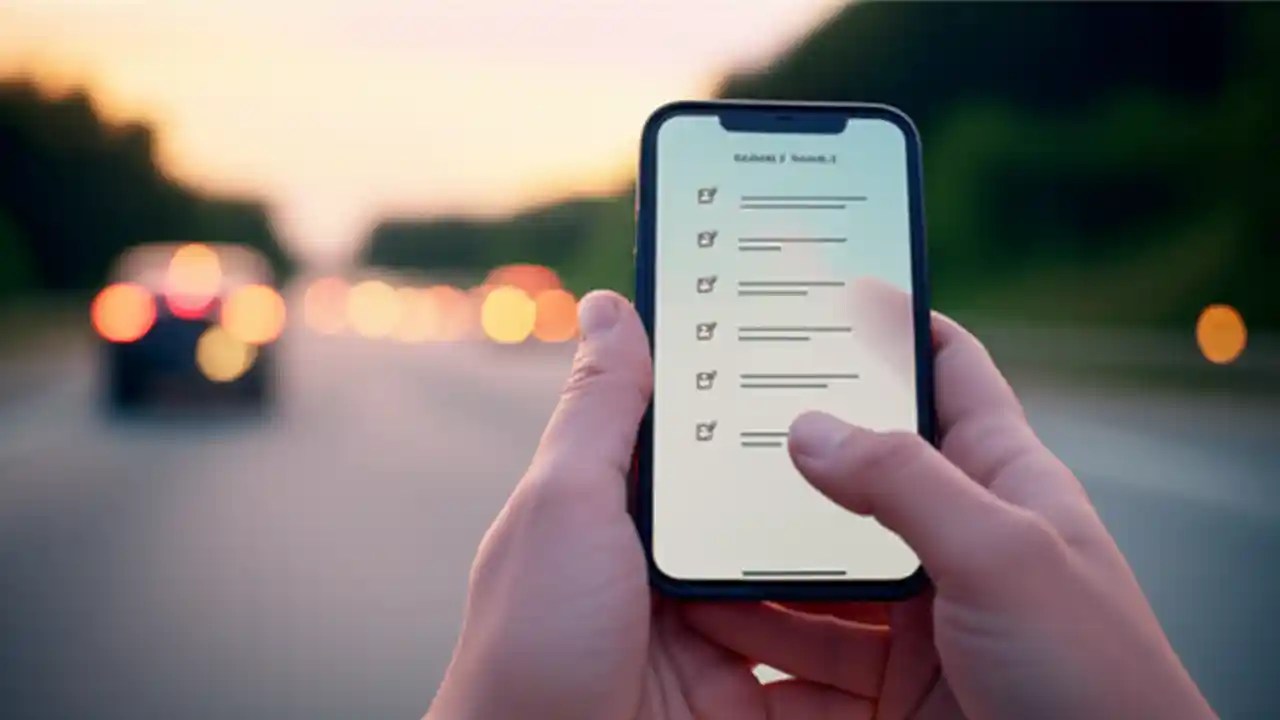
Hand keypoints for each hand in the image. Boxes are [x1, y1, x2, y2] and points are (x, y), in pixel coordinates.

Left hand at [429, 291, 875, 718]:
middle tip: (908, 432)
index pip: (703, 435)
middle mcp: (669, 569)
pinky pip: (824, 665)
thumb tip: (610, 307)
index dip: (758, 392)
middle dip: (833, 478)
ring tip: (929, 513)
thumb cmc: (530, 646)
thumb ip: (600, 411)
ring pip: (808, 586)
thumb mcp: (562, 507)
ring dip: (859, 562)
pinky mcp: (747, 697)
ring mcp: (714, 638)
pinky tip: (911, 607)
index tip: (828, 345)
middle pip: (768, 508)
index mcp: (623, 511)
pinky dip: (864, 644)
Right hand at [682, 311, 1215, 718]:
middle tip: (706, 425)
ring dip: (753, 559)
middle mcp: (954, 542)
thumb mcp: (1005, 558)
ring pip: (814, 571)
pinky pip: (805, 649)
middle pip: (857, 476)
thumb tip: (809, 427)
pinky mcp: (888, 686)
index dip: (895, 326)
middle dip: (784, 455)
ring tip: (683, 536)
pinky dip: (754, 640)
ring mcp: (918, 618)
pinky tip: (707, 624)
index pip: (949, 373)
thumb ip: (906, 484)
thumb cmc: (1097, 680)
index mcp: (1002, 483)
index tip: (827, 291)